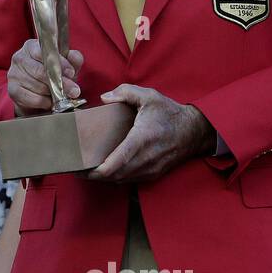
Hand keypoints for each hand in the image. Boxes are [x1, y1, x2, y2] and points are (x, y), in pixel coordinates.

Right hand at [7, 41, 83, 115]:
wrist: (35, 94)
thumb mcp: (64, 65)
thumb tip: (74, 57)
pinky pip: (31, 98)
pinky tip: (48, 101)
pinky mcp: (12, 90)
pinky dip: (43, 102)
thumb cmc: (51, 75)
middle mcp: (19, 58)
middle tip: (73, 91)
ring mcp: (14, 74)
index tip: (71, 73)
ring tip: (59, 95)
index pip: (45, 53)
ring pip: (38, 86)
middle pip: (41, 71)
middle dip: (60, 82)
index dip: (60, 63)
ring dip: (52, 94)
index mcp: (31, 47)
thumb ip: (72, 59)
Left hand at [82, 85, 213, 182]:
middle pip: (112, 176)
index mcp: (140, 140)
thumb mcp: (149, 96)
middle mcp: (145, 159)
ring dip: (103, 177)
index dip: (93, 171)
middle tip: (76, 166)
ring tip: (87, 167)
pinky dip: (115, 176)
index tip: (78, 166)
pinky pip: (129, 180)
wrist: (195, 131)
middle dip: (91, 174)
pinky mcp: (153, 174)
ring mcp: (150, 169)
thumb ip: (125, 92)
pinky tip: (106, 168)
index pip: (112, 165)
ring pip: (119, 180)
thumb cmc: (170, 113)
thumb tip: (104, 97)